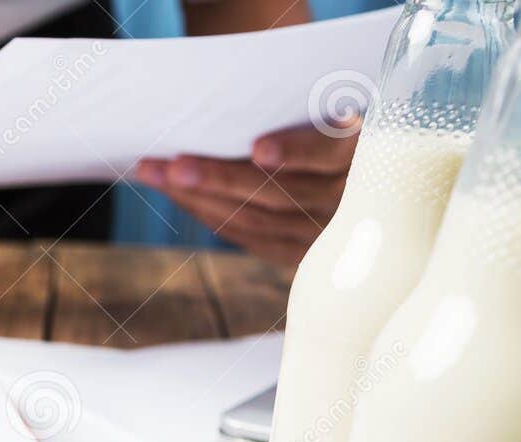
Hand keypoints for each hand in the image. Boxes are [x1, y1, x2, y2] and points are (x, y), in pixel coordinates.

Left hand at [134, 121, 359, 266]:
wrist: (350, 168)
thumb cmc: (327, 121)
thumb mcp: (328, 109)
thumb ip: (297, 112)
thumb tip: (227, 109)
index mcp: (363, 151)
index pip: (329, 152)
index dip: (295, 152)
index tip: (258, 149)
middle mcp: (346, 199)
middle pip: (278, 193)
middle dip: (220, 178)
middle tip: (175, 164)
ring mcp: (322, 233)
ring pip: (256, 219)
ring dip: (200, 197)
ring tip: (156, 173)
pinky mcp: (297, 254)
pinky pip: (248, 236)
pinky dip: (209, 213)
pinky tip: (178, 194)